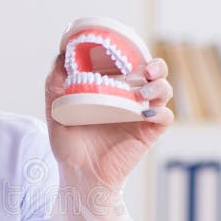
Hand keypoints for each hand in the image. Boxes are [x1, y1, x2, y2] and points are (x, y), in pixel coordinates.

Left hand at [45, 55, 173, 220]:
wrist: (78, 174)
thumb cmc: (69, 143)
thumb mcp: (55, 109)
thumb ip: (55, 83)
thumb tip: (61, 55)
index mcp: (111, 87)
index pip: (128, 61)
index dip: (132, 50)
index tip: (124, 45)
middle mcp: (130, 97)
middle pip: (154, 72)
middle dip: (156, 65)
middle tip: (145, 68)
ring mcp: (141, 114)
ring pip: (164, 91)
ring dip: (159, 86)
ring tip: (143, 92)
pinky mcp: (148, 132)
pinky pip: (165, 117)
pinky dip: (162, 112)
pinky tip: (147, 113)